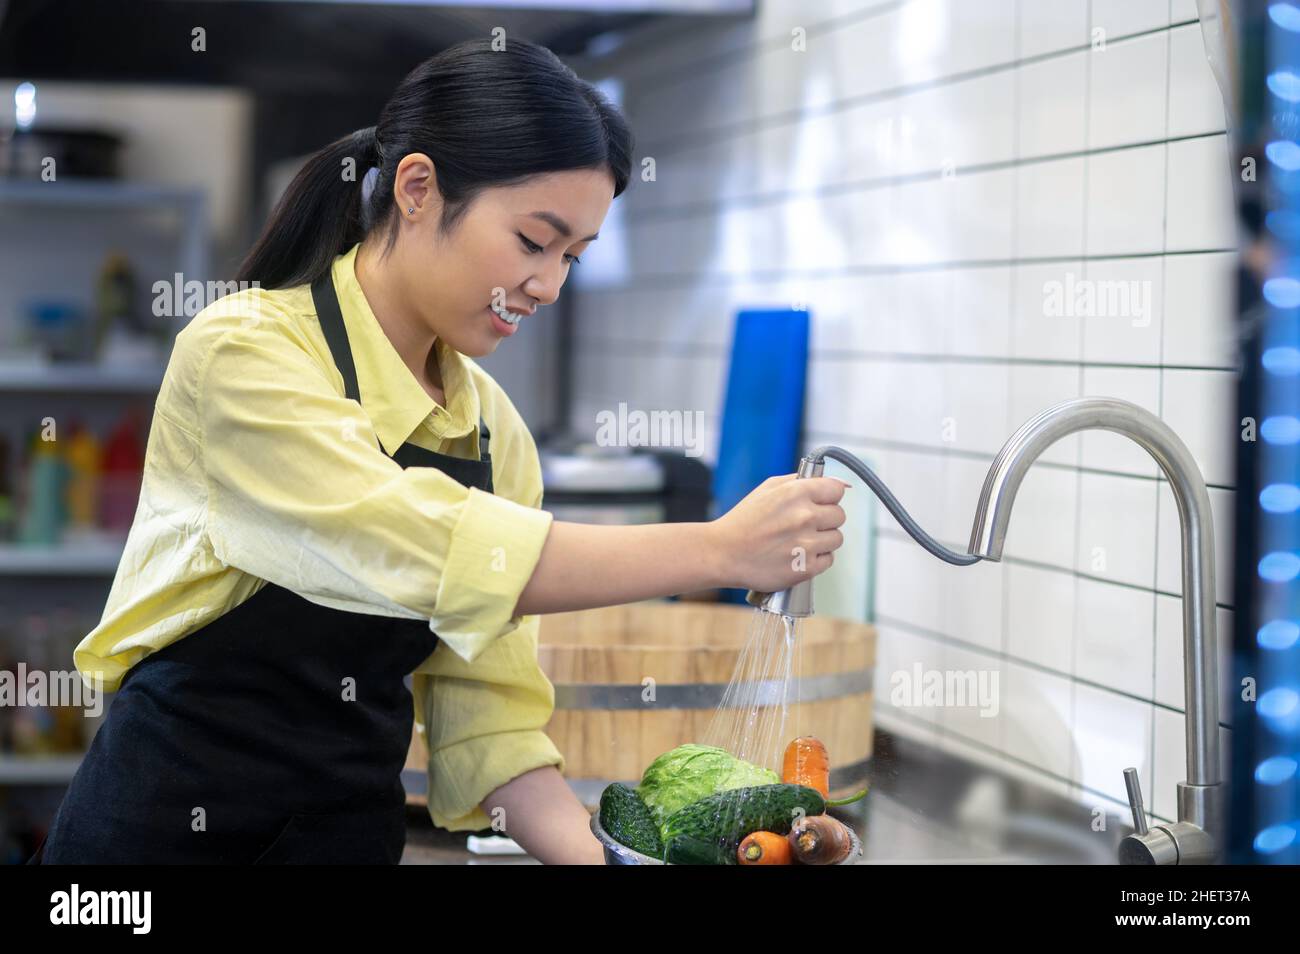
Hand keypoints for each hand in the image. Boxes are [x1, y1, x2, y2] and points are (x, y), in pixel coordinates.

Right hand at [706, 473, 848, 592]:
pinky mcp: (805, 568)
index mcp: (796, 493)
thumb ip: (801, 481)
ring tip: (800, 541)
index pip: (837, 490)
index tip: (820, 503)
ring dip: (822, 540)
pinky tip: (798, 555)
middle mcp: (804, 517)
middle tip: (804, 525)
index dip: (828, 497)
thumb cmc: (744, 521)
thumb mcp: (768, 488)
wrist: (723, 553)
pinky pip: (828, 560)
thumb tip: (838, 484)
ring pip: (836, 539)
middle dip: (825, 519)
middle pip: (839, 515)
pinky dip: (816, 559)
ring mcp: (806, 544)